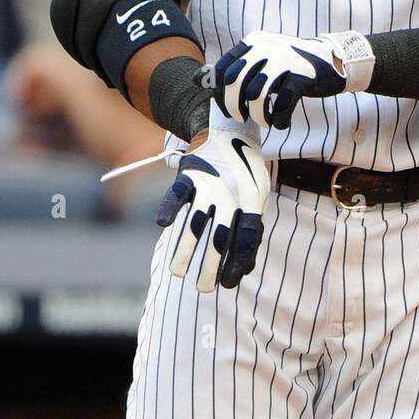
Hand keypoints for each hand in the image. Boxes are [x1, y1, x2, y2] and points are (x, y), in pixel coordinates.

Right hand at [155, 124, 269, 289]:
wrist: (230, 129)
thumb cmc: (244, 172)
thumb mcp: (256, 198)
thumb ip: (249, 231)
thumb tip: (245, 271)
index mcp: (252, 201)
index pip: (246, 238)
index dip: (238, 262)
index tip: (228, 284)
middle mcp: (232, 195)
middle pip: (221, 236)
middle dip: (212, 265)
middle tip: (203, 289)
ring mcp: (210, 184)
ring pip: (196, 221)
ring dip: (186, 248)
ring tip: (178, 273)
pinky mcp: (190, 173)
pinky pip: (177, 192)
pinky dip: (169, 206)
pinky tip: (162, 224)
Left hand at [204, 30, 372, 129]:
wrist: (333, 60)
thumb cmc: (292, 64)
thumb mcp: (262, 59)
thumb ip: (233, 68)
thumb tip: (197, 79)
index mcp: (254, 41)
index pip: (224, 68)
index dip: (220, 93)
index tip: (227, 109)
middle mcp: (267, 47)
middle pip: (236, 83)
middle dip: (235, 107)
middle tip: (243, 118)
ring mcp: (285, 60)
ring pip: (257, 96)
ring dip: (259, 116)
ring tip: (265, 121)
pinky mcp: (302, 76)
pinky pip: (283, 105)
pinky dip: (280, 120)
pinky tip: (281, 123)